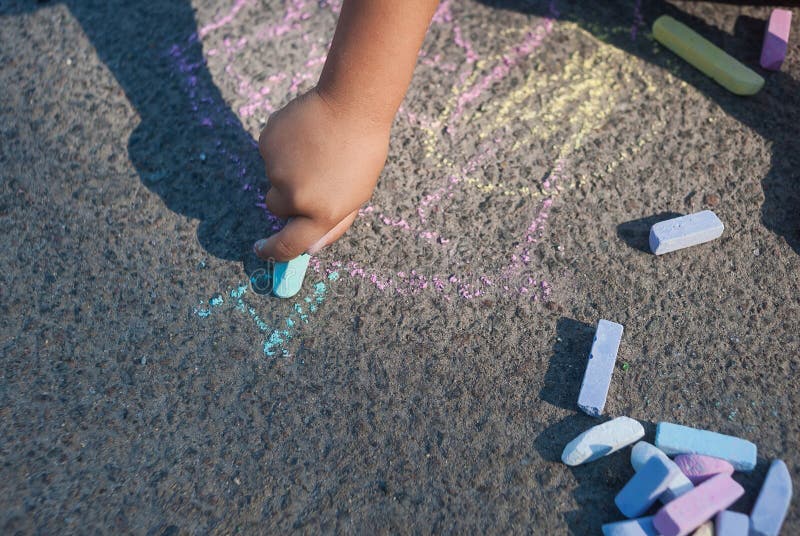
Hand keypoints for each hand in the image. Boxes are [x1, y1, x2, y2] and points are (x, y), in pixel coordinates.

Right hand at [254, 87, 390, 260]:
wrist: (352, 104)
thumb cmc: (363, 151)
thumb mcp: (357, 195)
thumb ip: (332, 223)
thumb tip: (309, 246)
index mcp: (323, 213)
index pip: (289, 246)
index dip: (273, 251)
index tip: (263, 250)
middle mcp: (295, 196)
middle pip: (276, 207)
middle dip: (288, 197)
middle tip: (314, 174)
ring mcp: (277, 169)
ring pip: (273, 177)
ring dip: (288, 168)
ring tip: (316, 149)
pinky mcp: (266, 143)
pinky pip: (269, 153)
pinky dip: (283, 147)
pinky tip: (305, 134)